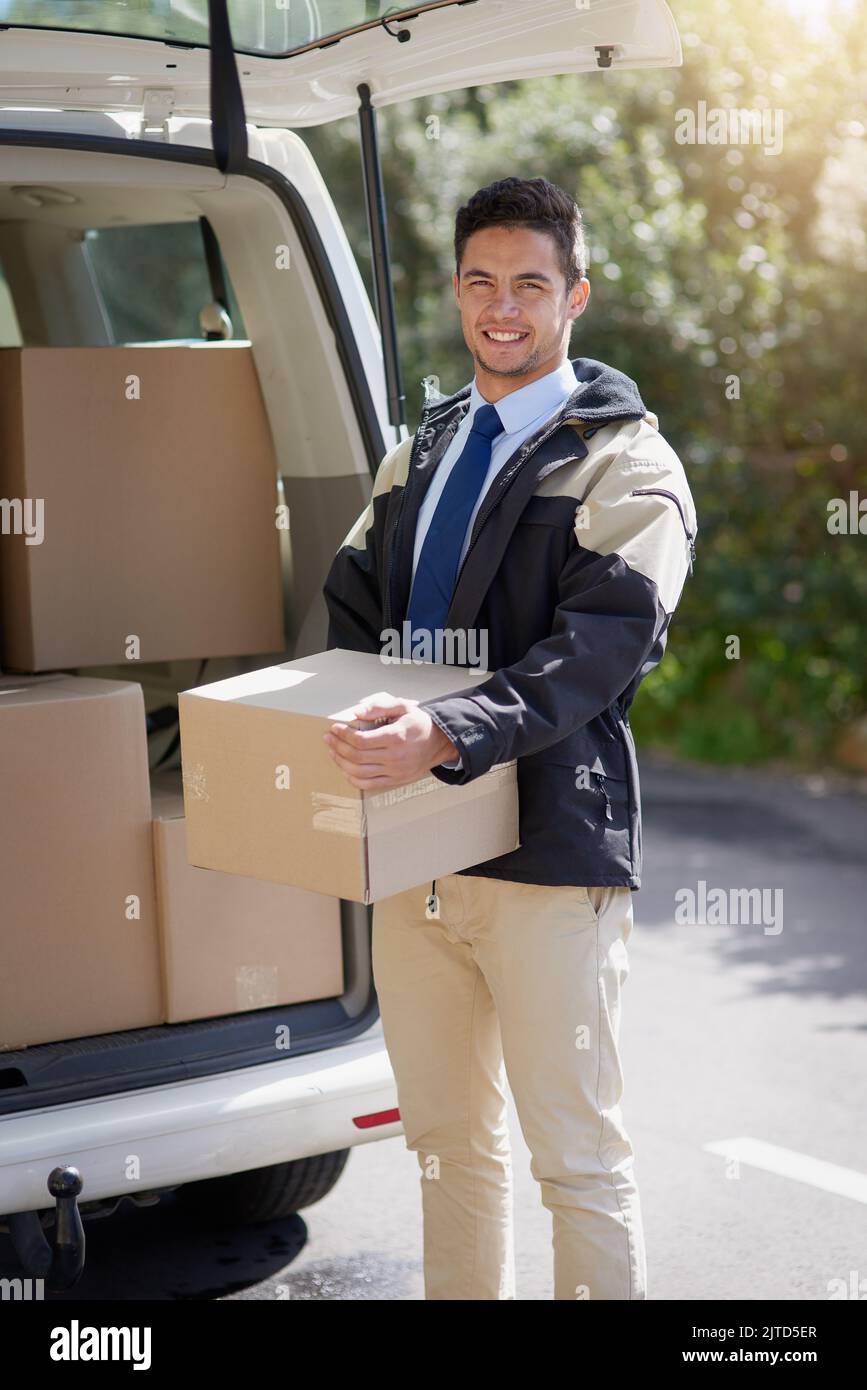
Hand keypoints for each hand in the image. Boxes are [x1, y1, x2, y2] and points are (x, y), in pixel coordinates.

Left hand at [322, 692, 458, 789]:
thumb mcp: (402, 707)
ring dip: (341, 762)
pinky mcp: (395, 780)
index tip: (335, 728)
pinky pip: (369, 784)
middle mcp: (395, 756)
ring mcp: (395, 771)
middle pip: (356, 756)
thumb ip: (379, 707)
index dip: (343, 735)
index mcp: (395, 737)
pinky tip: (345, 769)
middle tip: (329, 738)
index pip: (361, 740)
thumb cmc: (419, 724)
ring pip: (359, 772)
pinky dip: (353, 779)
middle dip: (338, 746)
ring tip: (333, 751)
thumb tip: (357, 712)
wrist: (439, 743)